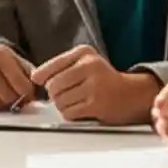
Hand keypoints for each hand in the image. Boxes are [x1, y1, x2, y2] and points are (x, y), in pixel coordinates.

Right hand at [0, 44, 33, 110]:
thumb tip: (42, 95)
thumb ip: (30, 76)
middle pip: (7, 97)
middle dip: (15, 100)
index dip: (28, 93)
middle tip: (17, 96)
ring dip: (2, 105)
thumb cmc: (0, 62)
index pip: (21, 85)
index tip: (29, 93)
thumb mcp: (17, 61)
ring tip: (4, 95)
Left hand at [31, 45, 159, 124]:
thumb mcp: (86, 63)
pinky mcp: (96, 104)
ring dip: (63, 105)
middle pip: (53, 86)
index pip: (52, 66)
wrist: (132, 94)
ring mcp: (94, 85)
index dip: (41, 76)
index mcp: (84, 53)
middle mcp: (89, 66)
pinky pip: (69, 112)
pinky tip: (81, 109)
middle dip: (55, 94)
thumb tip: (35, 77)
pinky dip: (71, 114)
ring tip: (76, 101)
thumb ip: (61, 66)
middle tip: (66, 94)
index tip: (38, 81)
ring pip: (59, 101)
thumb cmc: (104, 79)